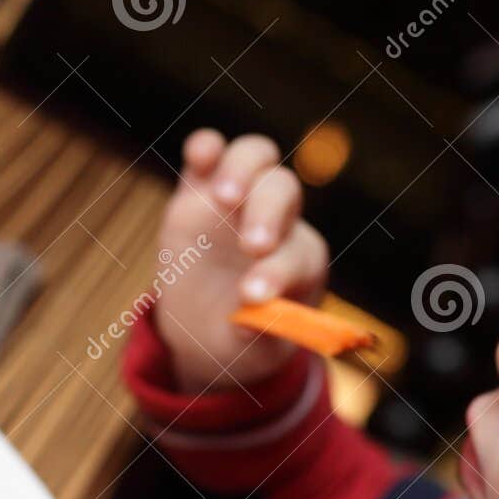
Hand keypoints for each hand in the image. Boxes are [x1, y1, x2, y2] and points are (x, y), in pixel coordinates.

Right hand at [153, 130, 330, 391]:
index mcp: (300, 260)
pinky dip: (207, 146)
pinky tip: (202, 157)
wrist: (210, 328)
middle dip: (267, 213)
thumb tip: (249, 318)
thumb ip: (256, 336)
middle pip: (283, 191)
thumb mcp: (252, 351)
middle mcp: (277, 220)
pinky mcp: (198, 190)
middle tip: (250, 246)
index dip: (277, 273)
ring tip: (226, 197)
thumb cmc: (242, 340)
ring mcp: (238, 199)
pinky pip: (210, 152)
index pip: (297, 252)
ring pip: (256, 156)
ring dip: (244, 168)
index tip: (252, 298)